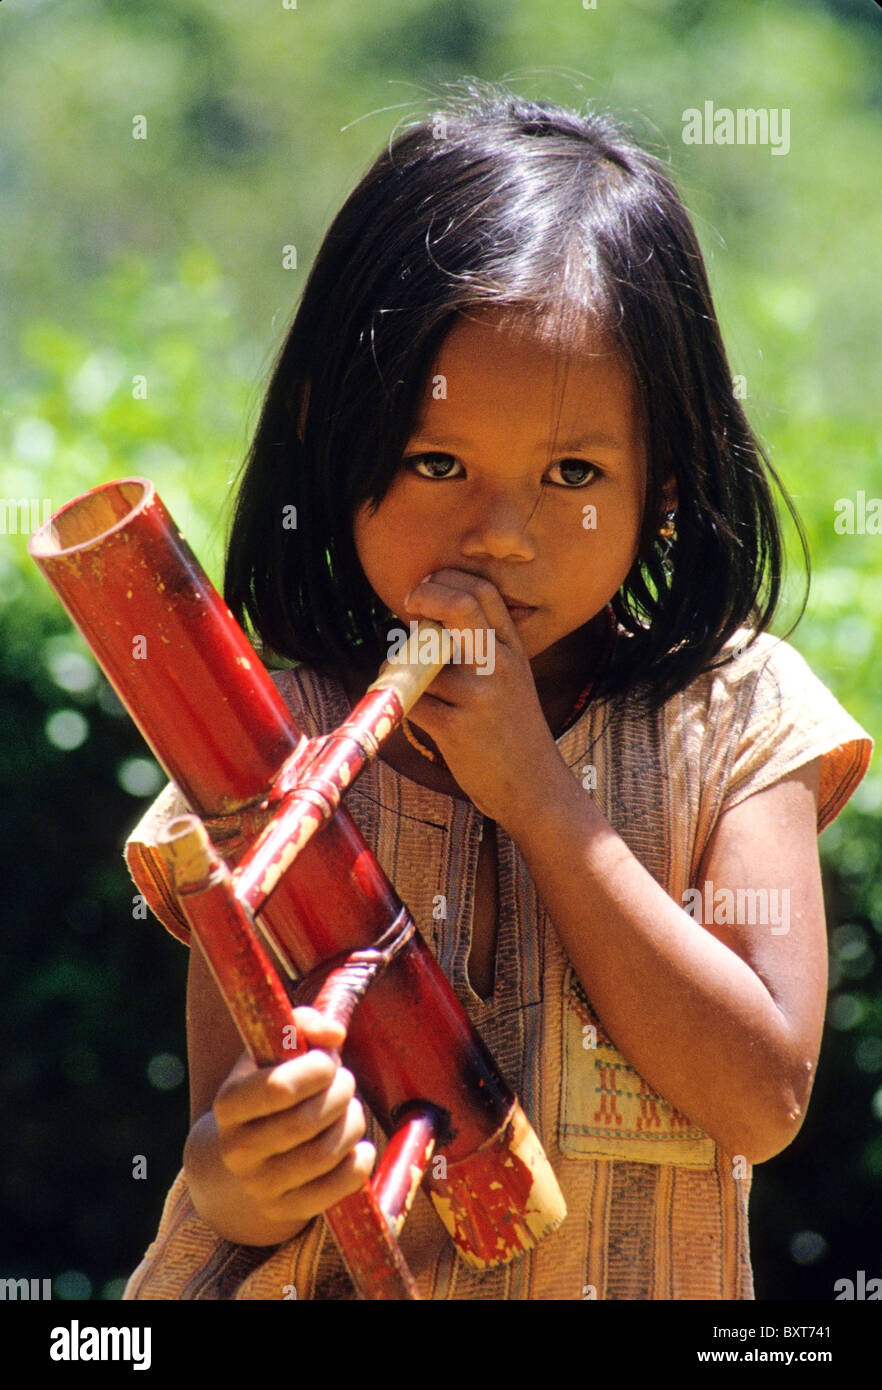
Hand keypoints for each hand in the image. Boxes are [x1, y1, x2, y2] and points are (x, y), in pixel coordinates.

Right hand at [211, 1008, 375, 1229]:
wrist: (245, 1155)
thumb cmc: (271, 1089)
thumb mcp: (274, 1051)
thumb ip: (302, 1025)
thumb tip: (335, 1034)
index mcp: (229, 1103)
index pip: (279, 1088)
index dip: (317, 1069)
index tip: (329, 1061)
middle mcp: (236, 1148)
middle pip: (307, 1121)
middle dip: (341, 1093)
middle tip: (346, 1082)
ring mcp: (259, 1184)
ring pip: (325, 1153)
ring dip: (352, 1124)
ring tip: (351, 1110)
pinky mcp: (284, 1210)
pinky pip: (335, 1189)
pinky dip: (358, 1164)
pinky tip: (359, 1148)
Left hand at [401, 569, 560, 823]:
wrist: (533, 788)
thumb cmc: (513, 734)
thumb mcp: (512, 682)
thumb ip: (481, 651)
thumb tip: (424, 624)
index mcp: (513, 650)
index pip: (483, 592)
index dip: (448, 580)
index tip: (426, 589)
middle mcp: (500, 665)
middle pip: (458, 605)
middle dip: (425, 595)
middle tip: (409, 604)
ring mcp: (479, 695)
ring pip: (422, 657)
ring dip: (400, 661)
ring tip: (400, 675)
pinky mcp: (456, 727)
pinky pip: (411, 700)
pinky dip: (398, 699)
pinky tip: (403, 706)